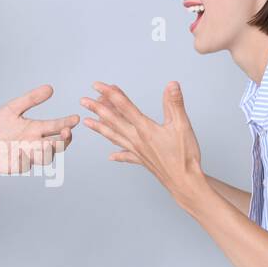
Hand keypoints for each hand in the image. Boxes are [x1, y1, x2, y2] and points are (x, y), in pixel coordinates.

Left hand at [0, 85, 79, 174]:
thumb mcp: (11, 109)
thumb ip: (30, 99)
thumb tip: (50, 88)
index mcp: (35, 129)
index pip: (56, 126)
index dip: (67, 123)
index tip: (75, 118)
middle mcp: (35, 143)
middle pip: (58, 144)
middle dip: (64, 139)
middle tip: (66, 132)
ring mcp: (28, 156)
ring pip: (47, 156)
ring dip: (49, 150)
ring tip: (45, 143)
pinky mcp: (18, 166)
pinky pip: (27, 164)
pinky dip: (25, 158)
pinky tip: (19, 152)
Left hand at [80, 81, 207, 206]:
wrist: (184, 182)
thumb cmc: (184, 156)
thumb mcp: (182, 126)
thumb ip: (175, 104)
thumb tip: (171, 85)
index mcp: (145, 129)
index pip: (124, 107)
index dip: (110, 94)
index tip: (97, 85)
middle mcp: (137, 140)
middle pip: (113, 121)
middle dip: (97, 109)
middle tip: (83, 101)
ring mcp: (137, 151)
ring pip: (114, 137)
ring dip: (100, 128)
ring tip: (87, 122)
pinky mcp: (142, 161)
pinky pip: (126, 156)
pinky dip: (118, 155)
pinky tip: (111, 156)